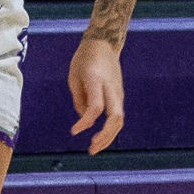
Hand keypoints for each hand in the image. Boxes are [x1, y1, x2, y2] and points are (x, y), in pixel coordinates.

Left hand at [68, 38, 124, 154]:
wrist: (104, 44)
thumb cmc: (84, 60)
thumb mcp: (74, 76)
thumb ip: (79, 99)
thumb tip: (85, 118)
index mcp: (96, 81)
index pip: (95, 107)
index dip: (86, 122)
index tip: (73, 131)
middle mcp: (111, 88)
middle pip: (115, 117)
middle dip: (105, 136)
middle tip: (91, 149)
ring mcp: (118, 92)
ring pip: (120, 119)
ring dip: (109, 137)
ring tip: (94, 148)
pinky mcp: (119, 95)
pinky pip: (117, 116)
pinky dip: (110, 129)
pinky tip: (99, 138)